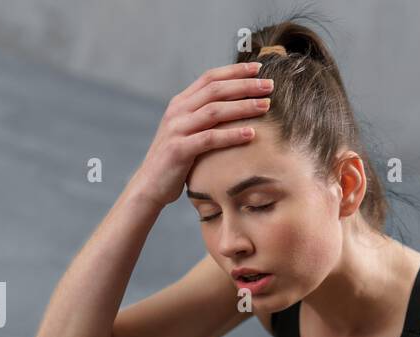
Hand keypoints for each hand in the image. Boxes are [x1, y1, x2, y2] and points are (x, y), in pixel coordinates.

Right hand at [127, 61, 273, 208]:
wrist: (150, 185)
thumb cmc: (176, 160)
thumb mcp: (188, 131)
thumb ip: (204, 117)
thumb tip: (234, 107)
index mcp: (180, 103)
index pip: (210, 78)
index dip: (234, 71)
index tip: (258, 68)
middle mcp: (178, 111)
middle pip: (215, 90)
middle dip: (244, 85)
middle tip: (270, 85)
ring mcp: (177, 129)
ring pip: (214, 111)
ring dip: (243, 107)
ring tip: (266, 105)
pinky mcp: (179, 150)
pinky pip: (209, 139)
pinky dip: (231, 135)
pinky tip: (251, 134)